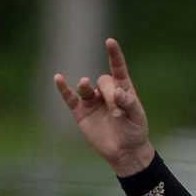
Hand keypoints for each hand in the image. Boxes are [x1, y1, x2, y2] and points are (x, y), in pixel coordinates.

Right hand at [53, 37, 154, 176]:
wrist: (126, 153)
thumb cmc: (134, 132)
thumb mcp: (137, 117)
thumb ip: (129, 102)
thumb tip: (117, 92)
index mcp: (122, 89)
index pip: (117, 68)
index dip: (114, 55)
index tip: (110, 42)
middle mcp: (105, 92)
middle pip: (103, 80)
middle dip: (109, 92)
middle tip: (117, 112)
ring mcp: (92, 101)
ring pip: (86, 87)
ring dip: (86, 87)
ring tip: (85, 85)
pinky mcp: (81, 113)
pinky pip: (70, 98)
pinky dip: (63, 89)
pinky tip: (58, 78)